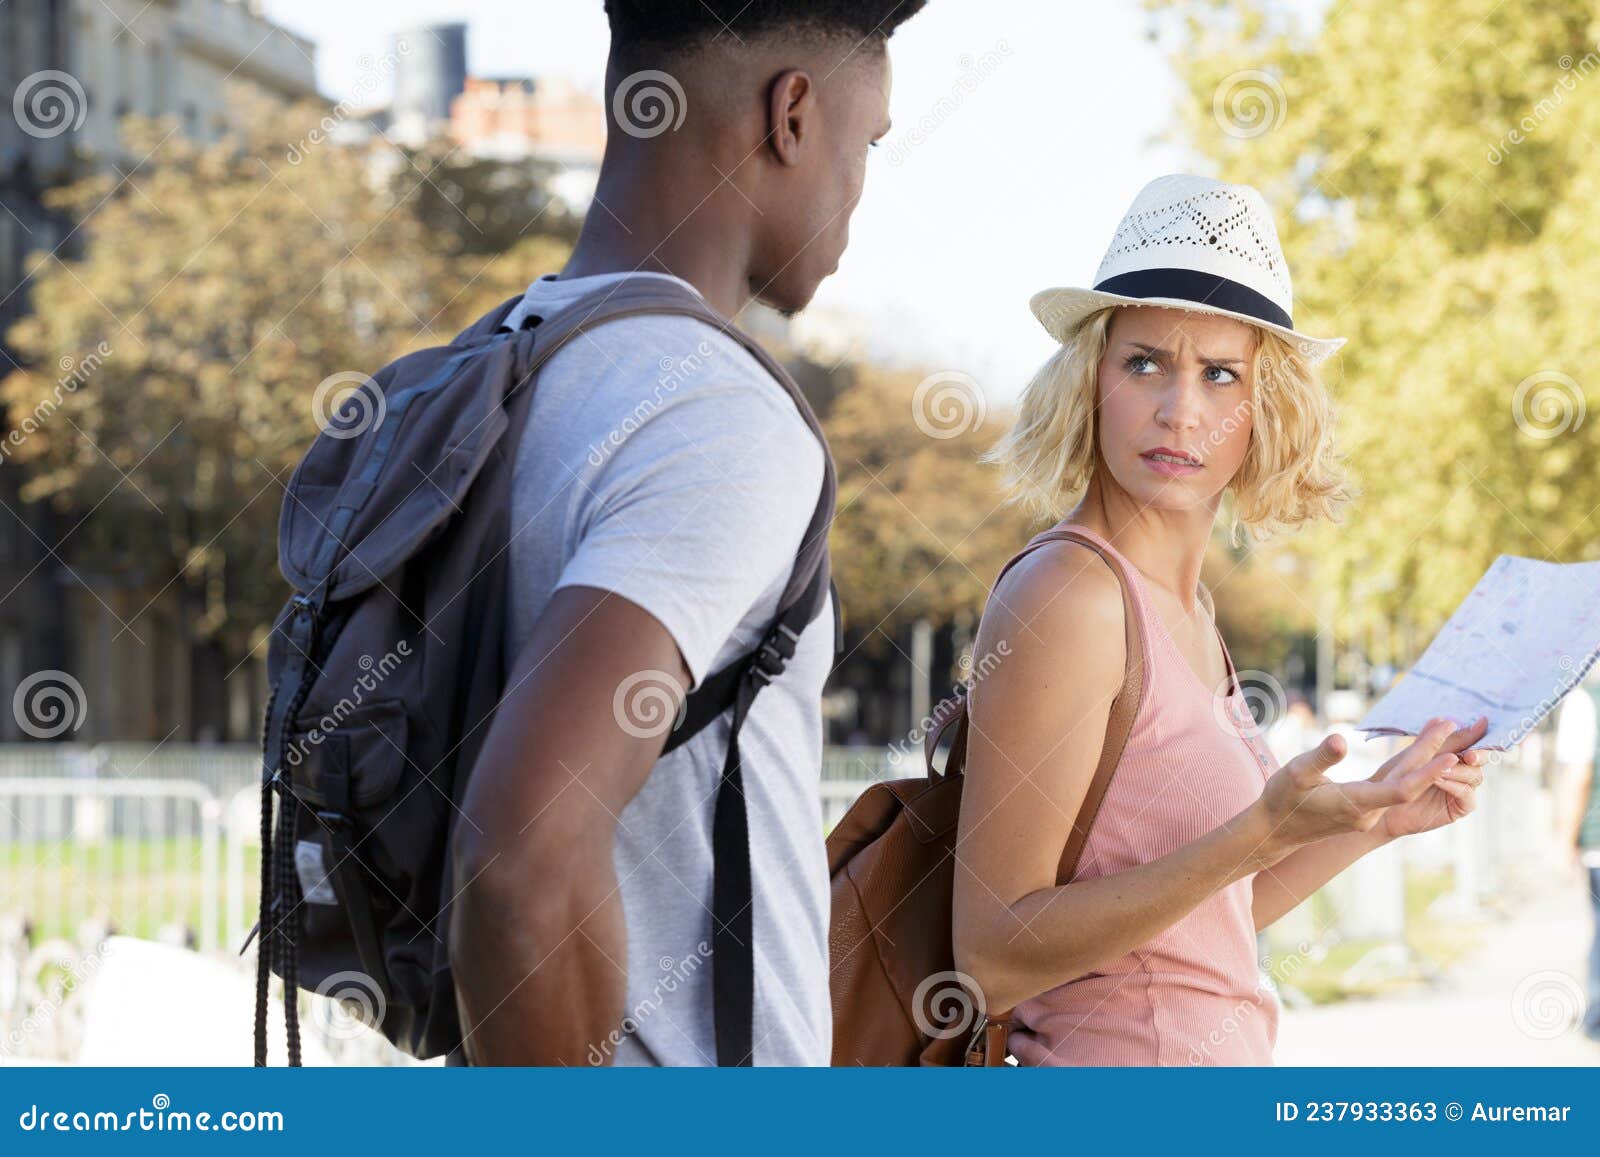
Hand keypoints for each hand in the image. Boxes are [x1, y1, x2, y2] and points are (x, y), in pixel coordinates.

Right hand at [1246, 716, 1464, 866]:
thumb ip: (1321, 757)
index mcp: (1354, 803)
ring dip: (1424, 760)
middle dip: (1432, 754)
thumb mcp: (1295, 773)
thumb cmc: (1282, 799)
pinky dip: (1409, 768)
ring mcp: (1368, 813)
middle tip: (1451, 724)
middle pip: (1408, 782)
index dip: (1427, 774)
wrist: (1275, 830)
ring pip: (1403, 784)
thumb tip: (1341, 739)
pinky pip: (1394, 787)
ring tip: (1441, 731)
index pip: (1400, 789)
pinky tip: (1416, 753)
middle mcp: (1368, 812)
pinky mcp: (1365, 810)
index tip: (1450, 757)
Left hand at [1379, 715, 1488, 838]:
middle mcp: (1460, 770)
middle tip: (1470, 755)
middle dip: (1479, 754)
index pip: (1470, 741)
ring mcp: (1460, 789)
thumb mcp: (1413, 755)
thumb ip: (1430, 739)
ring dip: (1459, 771)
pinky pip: (1467, 795)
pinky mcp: (1459, 807)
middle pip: (1480, 759)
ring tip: (1440, 770)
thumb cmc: (1395, 778)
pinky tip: (1439, 781)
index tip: (1483, 722)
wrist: (1383, 805)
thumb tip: (1443, 718)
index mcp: (1451, 754)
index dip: (1477, 733)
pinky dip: (1456, 786)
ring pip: (1475, 775)